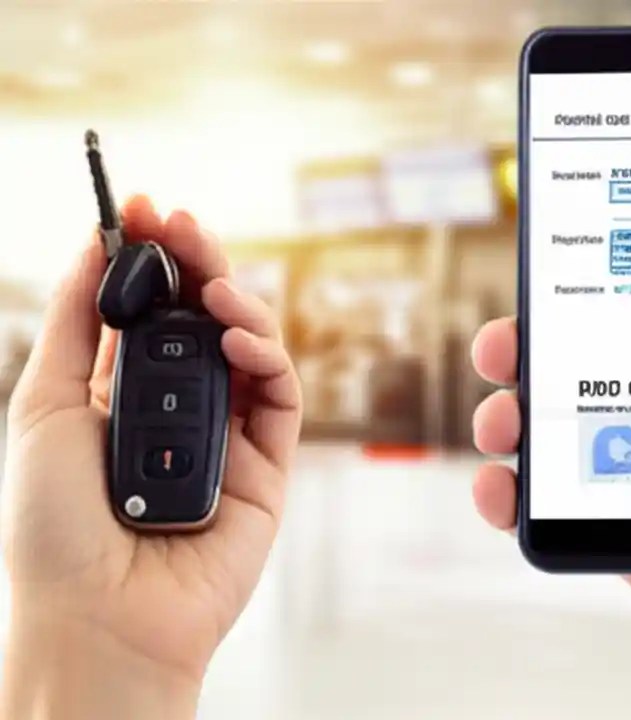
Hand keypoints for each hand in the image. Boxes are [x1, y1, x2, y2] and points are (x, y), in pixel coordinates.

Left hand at [2, 198, 301, 717]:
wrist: (100, 617)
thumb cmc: (54, 527)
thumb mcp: (43, 409)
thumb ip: (73, 326)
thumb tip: (94, 247)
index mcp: (117, 396)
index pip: (147, 311)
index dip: (151, 258)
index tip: (145, 208)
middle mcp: (177, 408)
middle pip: (202, 317)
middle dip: (197, 263)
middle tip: (185, 222)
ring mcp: (226, 435)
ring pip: (249, 348)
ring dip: (236, 303)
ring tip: (214, 287)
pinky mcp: (268, 465)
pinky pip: (279, 396)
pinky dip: (265, 357)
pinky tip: (237, 339)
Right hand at [470, 181, 630, 718]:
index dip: (621, 279)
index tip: (571, 247)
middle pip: (611, 368)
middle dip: (549, 346)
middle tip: (507, 337)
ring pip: (578, 439)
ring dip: (523, 416)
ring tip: (497, 410)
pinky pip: (573, 517)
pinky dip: (524, 499)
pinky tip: (501, 484)